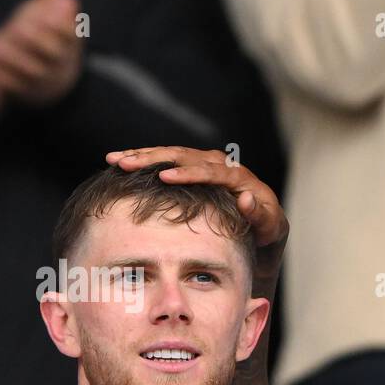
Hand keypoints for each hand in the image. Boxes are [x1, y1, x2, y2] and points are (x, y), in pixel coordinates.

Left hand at [0, 0, 81, 139]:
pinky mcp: (28, 94)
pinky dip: (2, 76)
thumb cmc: (46, 38)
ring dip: (14, 59)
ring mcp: (46, 80)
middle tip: (16, 28)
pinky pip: (16, 87)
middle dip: (36, 40)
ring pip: (33, 72)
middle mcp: (61, 62)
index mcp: (69, 42)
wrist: (49, 81)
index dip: (60, 25)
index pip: (71, 34)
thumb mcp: (50, 16)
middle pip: (54, 53)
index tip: (46, 14)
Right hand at [105, 147, 288, 299]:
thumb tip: (245, 198)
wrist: (263, 225)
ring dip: (142, 155)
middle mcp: (221, 163)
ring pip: (171, 153)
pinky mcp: (194, 167)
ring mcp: (206, 163)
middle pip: (185, 155)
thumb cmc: (265, 231)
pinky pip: (166, 159)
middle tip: (127, 163)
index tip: (165, 177)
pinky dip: (144, 159)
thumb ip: (259, 214)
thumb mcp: (268, 227)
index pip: (211, 170)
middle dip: (154, 158)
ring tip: (115, 159)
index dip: (188, 173)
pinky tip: (120, 161)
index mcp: (239, 177)